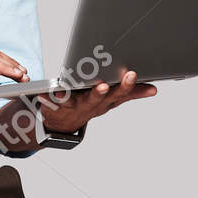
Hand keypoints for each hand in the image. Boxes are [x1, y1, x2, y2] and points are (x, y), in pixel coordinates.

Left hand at [37, 69, 156, 131]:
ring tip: (73, 90)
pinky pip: (53, 102)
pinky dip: (48, 99)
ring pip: (75, 101)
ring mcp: (75, 106)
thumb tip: (153, 90)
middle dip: (103, 92)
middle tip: (105, 85)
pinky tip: (44, 93)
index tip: (132, 74)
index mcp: (107, 101)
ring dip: (73, 96)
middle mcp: (92, 105)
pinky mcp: (58, 106)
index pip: (119, 93)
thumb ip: (132, 93)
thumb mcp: (113, 100)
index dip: (126, 85)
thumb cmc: (91, 105)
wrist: (63, 122)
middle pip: (99, 98)